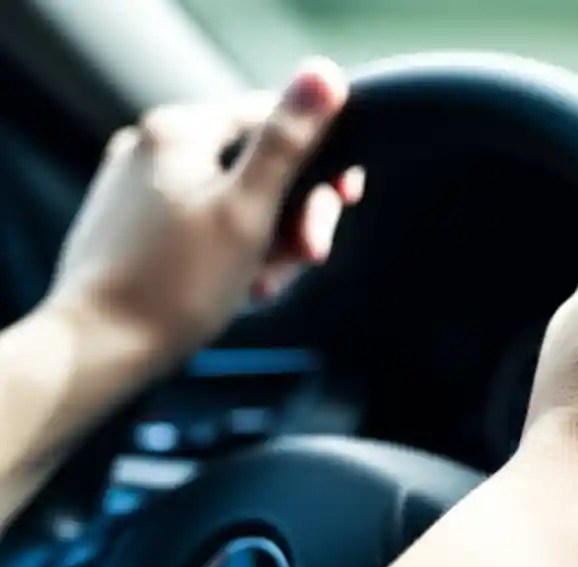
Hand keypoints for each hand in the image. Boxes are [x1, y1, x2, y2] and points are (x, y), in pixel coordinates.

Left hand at [44, 57, 361, 364]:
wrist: (100, 348)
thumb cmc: (177, 284)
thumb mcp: (248, 210)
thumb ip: (288, 142)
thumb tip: (326, 75)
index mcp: (178, 130)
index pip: (273, 118)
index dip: (318, 160)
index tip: (344, 201)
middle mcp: (153, 147)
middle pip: (257, 166)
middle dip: (293, 217)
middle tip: (308, 257)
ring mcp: (140, 187)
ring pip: (237, 202)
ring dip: (268, 244)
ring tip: (263, 285)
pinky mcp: (136, 225)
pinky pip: (208, 227)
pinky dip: (234, 255)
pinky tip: (240, 287)